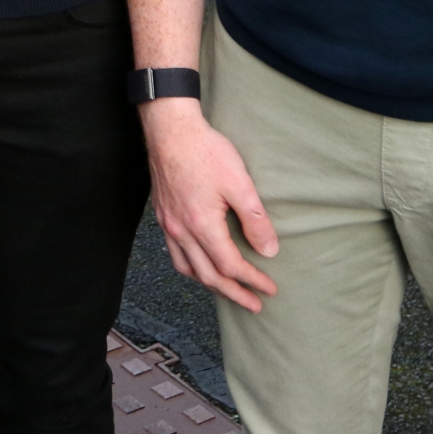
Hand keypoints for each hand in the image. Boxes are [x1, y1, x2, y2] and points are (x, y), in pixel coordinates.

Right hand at [141, 98, 280, 311]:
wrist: (170, 129)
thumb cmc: (205, 151)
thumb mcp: (239, 183)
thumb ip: (255, 220)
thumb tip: (269, 250)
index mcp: (202, 225)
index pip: (230, 266)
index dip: (252, 280)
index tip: (269, 288)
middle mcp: (181, 230)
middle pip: (208, 275)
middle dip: (233, 293)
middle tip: (254, 304)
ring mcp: (169, 223)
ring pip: (187, 268)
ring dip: (210, 284)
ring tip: (227, 290)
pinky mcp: (163, 214)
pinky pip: (174, 253)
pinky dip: (190, 267)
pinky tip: (199, 263)